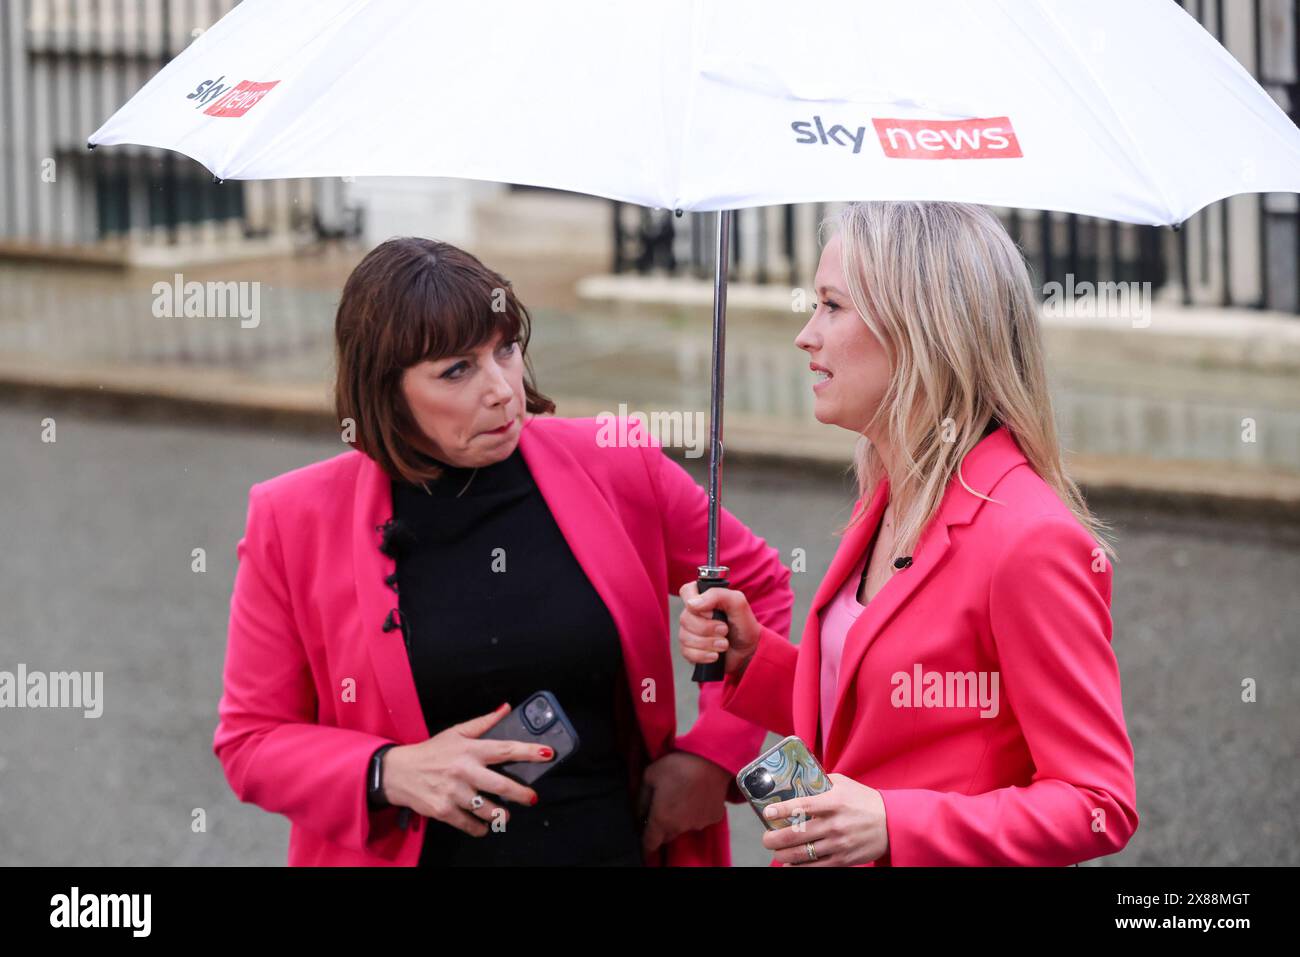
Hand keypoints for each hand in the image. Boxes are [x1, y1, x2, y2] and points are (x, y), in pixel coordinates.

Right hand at [380, 702, 553, 836]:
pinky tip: (484, 825)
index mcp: (470, 749)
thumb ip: (484, 722)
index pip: (506, 749)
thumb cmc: (431, 752)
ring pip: (488, 809)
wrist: (398, 772)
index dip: (529, 752)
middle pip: (501, 785)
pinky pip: (469, 824)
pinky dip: (480, 828)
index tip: (547, 754)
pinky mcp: (444, 810)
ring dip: (501, 814)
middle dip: (522, 793)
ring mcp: (454, 792)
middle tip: (532, 798)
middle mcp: (464, 770)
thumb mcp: (456, 732)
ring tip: (505, 814)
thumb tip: (506, 708)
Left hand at [637, 751, 731, 859]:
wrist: (711, 759)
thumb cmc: (676, 766)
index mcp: (661, 820)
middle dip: (661, 829)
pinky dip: (696, 813)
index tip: (643, 838)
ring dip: (679, 820)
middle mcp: (680, 828)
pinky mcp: (714, 818)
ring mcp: (699, 824)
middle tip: (662, 809)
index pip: (649, 844)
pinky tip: (697, 796)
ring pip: (684, 828)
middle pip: (666, 836)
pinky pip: (700, 819)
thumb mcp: (649, 776)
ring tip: (682, 798)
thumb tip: (639, 814)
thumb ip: (641, 799)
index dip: (644, 844)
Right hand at [677, 580, 762, 676]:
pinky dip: (704, 656)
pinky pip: (687, 653)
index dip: (696, 604)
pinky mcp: (689, 650)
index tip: (711, 613)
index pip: (686, 592)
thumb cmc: (743, 623)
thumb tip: (692, 603)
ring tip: (724, 644)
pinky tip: (715, 655)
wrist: (749, 650)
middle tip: (725, 630)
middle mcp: (692, 614)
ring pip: (685, 637)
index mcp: (702, 598)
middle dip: (708, 628)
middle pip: (685, 619)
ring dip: (709, 643)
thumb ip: (717, 595)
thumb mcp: (738, 603)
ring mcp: (688, 632)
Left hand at [759, 773, 888, 865]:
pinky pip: (815, 868)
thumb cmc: (864, 800)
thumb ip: (820, 782)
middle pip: (796, 835)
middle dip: (774, 839)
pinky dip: (798, 867)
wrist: (892, 823)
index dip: (781, 810)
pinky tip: (790, 864)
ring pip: (802, 854)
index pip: (802, 806)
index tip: (767, 812)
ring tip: (775, 851)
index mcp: (834, 801)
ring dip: (782, 855)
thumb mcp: (843, 784)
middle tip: (766, 838)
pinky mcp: (843, 860)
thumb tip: (795, 780)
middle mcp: (835, 824)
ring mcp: (839, 844)